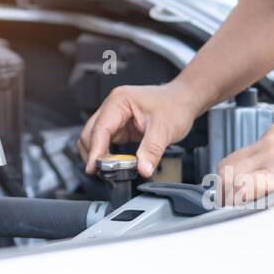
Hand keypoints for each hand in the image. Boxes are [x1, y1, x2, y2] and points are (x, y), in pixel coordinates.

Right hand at [78, 80, 200, 177]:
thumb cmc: (175, 105)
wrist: (183, 100)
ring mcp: (114, 116)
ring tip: (109, 170)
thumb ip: (151, 151)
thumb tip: (142, 169)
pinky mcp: (119, 126)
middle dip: (94, 154)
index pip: (100, 129)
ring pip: (94, 138)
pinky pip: (105, 142)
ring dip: (98, 155)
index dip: (95, 151)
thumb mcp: (164, 130)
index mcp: (119, 101)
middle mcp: (112, 107)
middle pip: (90, 133)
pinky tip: (115, 163)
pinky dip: (107, 154)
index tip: (93, 168)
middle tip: (103, 173)